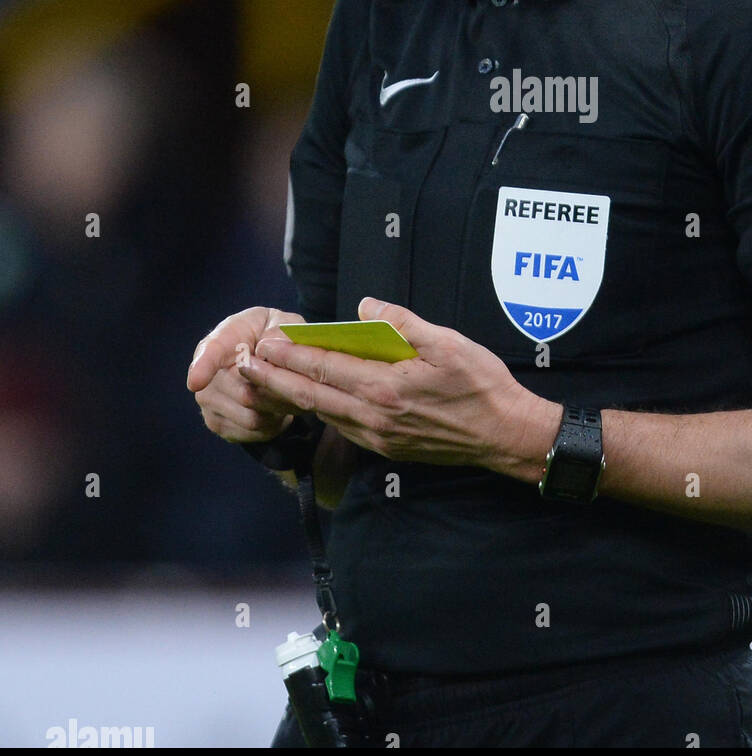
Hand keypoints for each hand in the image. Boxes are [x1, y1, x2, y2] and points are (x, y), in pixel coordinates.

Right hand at [187, 306, 304, 443]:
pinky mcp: (219, 424)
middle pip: (244, 394)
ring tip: (288, 394)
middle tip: (296, 384)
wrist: (266, 356)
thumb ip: (282, 329)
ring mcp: (209, 402)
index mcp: (223, 338)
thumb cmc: (272, 334)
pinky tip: (277, 407)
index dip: (203, 367)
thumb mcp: (283, 322)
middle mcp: (206, 372)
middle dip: (277, 394)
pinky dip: (273, 424)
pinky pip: (254, 432)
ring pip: (252, 417)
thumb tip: (275, 347)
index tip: (196, 381)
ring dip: (278, 410)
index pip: (211, 352)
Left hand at [242, 296, 558, 475]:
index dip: (289, 355)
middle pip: (311, 395)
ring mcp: (378, 437)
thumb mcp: (448, 343)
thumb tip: (365, 307)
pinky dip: (319, 410)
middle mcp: (374, 417)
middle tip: (243, 363)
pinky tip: (310, 399)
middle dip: (274, 378)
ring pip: (323, 414)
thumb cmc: (481, 386)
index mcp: (386, 388)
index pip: (324, 368)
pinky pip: (342, 427)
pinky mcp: (386, 448)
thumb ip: (403, 323)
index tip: (263, 342)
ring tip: (266, 379)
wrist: (504, 435)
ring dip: (291, 395)